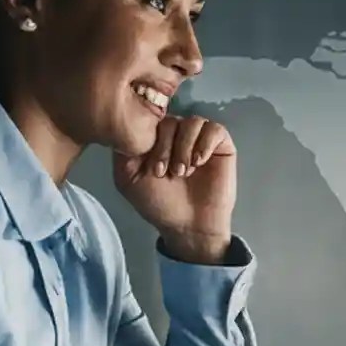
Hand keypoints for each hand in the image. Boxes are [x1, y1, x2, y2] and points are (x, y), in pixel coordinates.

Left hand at [113, 115, 237, 263]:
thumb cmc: (159, 203)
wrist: (189, 225)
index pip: (149, 120)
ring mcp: (199, 138)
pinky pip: (214, 129)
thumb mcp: (127, 178)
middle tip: (166, 173)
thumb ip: (123, 148)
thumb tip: (128, 124)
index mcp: (154, 138)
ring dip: (185, 147)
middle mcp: (176, 134)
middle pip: (170, 121)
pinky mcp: (221, 145)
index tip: (152, 169)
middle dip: (166, 147)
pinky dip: (205, 144)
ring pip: (192, 122)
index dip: (149, 140)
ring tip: (184, 172)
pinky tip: (199, 162)